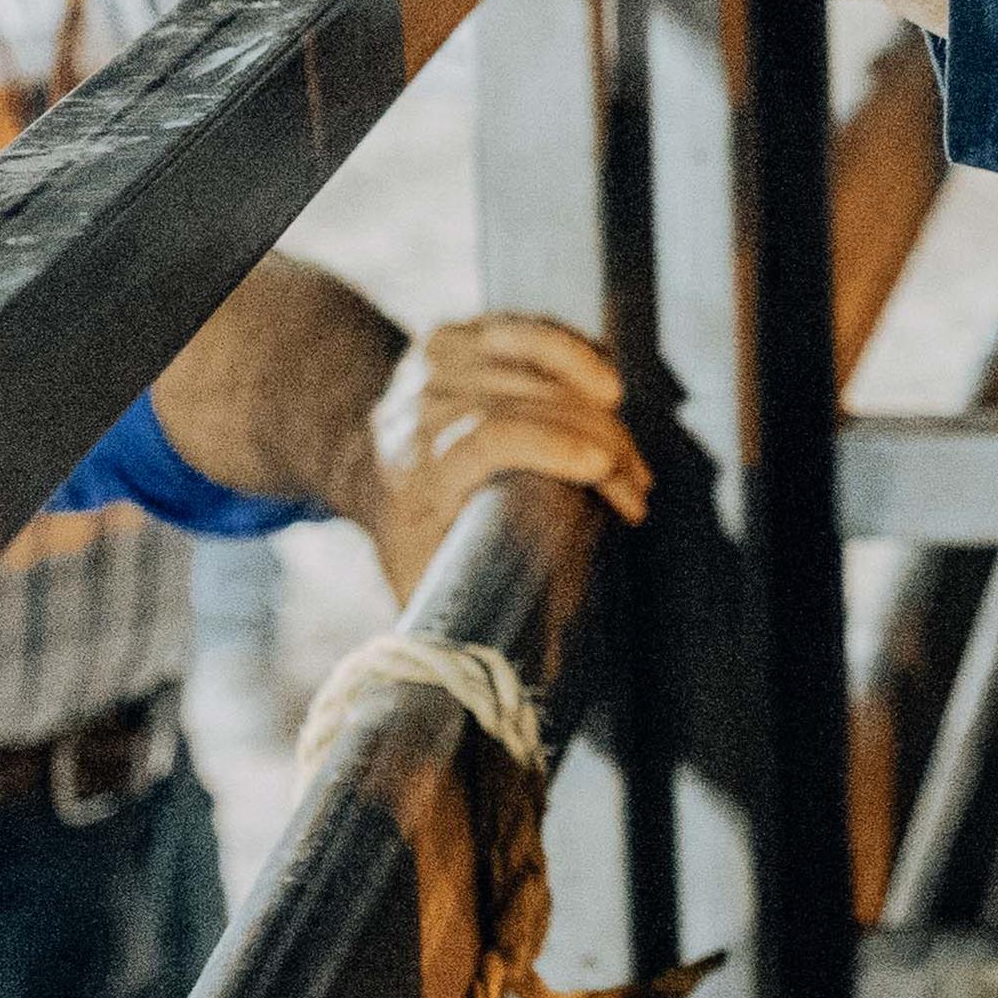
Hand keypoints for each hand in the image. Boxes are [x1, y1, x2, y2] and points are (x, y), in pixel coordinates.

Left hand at [358, 312, 650, 598]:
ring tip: (629, 463)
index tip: (603, 473)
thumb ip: (466, 612)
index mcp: (414, 466)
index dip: (552, 446)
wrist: (361, 460)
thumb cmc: (410, 534)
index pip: (488, 437)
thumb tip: (528, 667)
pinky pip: (532, 330)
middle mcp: (421, 404)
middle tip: (636, 492)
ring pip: (541, 369)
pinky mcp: (458, 333)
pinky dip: (579, 354)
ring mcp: (436, 361)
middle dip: (600, 446)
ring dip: (603, 415)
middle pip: (530, 406)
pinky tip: (608, 387)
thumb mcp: (423, 579)